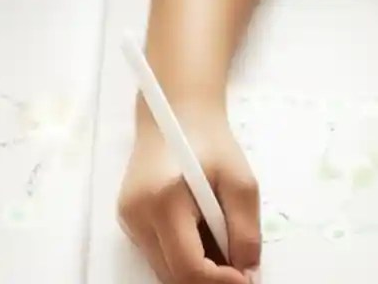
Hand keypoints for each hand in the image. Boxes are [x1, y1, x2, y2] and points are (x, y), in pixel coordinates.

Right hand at [117, 105, 260, 283]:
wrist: (176, 112)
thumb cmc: (209, 140)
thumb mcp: (241, 182)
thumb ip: (246, 232)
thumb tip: (248, 273)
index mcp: (164, 200)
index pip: (188, 267)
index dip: (220, 283)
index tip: (245, 279)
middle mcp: (138, 214)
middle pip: (174, 276)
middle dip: (210, 279)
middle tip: (240, 267)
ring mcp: (129, 219)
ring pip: (165, 270)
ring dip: (197, 270)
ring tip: (222, 243)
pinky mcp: (129, 220)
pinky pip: (159, 255)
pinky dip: (184, 256)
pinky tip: (202, 233)